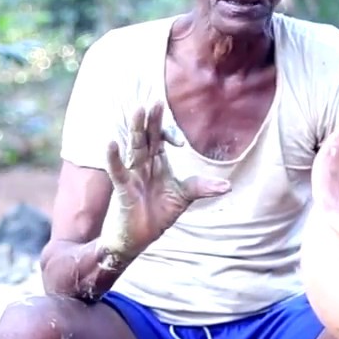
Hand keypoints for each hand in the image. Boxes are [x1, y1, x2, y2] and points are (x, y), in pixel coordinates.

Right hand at [100, 102, 230, 257]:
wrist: (138, 238)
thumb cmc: (157, 214)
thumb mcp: (183, 197)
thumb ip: (201, 187)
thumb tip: (227, 186)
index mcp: (157, 163)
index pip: (159, 138)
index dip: (164, 128)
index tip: (172, 125)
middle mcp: (143, 165)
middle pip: (146, 138)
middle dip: (151, 120)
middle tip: (155, 100)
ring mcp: (132, 175)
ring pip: (134, 148)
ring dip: (135, 129)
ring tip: (137, 110)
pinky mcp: (123, 189)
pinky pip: (118, 171)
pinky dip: (113, 158)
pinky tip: (111, 143)